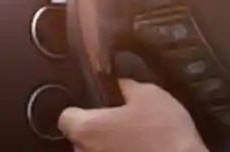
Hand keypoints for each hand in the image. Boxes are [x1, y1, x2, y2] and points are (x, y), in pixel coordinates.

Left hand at [58, 79, 206, 151]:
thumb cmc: (163, 130)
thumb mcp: (149, 94)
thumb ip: (126, 86)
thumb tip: (118, 83)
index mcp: (87, 128)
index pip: (66, 117)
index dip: (81, 109)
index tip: (99, 107)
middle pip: (80, 137)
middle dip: (97, 129)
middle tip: (122, 122)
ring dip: (108, 146)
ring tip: (134, 140)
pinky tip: (138, 150)